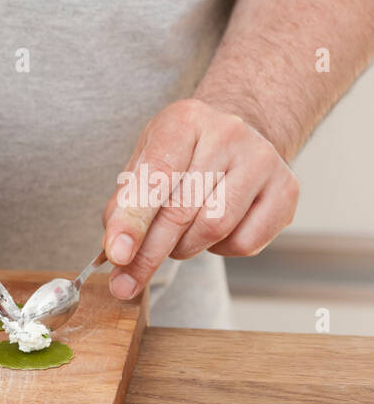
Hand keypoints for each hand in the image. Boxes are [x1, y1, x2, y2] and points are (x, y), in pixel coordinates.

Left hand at [103, 99, 299, 299]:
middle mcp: (228, 134)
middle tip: (125, 282)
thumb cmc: (182, 156)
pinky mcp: (287, 190)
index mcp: (185, 121)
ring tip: (176, 238)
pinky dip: (219, 250)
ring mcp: (263, 160)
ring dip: (183, 248)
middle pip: (182, 210)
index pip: (156, 177)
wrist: (239, 137)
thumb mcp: (143, 163)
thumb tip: (116, 250)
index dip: (133, 221)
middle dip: (148, 253)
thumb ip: (124, 204)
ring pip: (213, 229)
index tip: (117, 255)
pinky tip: (212, 232)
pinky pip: (244, 242)